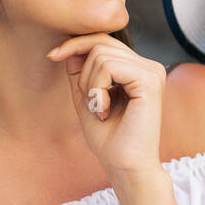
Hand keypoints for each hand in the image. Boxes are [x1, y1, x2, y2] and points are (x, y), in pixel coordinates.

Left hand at [46, 34, 167, 180]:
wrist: (124, 165)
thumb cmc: (108, 137)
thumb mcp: (87, 96)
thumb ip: (80, 69)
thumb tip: (70, 44)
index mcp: (139, 69)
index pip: (104, 40)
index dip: (76, 44)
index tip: (52, 56)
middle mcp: (150, 67)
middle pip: (100, 44)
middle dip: (83, 74)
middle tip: (93, 104)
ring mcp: (153, 72)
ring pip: (101, 54)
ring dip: (90, 84)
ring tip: (101, 110)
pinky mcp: (150, 81)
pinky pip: (109, 66)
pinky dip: (97, 88)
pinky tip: (105, 110)